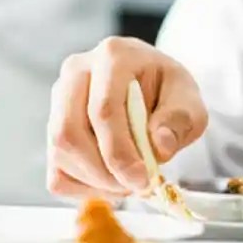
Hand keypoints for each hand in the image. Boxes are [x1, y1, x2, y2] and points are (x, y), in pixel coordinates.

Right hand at [47, 37, 207, 199]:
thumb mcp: (190, 101)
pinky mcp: (52, 126)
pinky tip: (111, 181)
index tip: (142, 179)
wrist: (152, 86)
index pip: (103, 110)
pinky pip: (56, 171)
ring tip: (128, 181)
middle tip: (136, 185)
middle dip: (103, 171)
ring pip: (59, 152)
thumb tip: (160, 147)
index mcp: (113, 56)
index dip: (119, 152)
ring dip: (95, 180)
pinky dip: (83, 187)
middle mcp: (77, 70)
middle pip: (69, 133)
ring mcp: (59, 98)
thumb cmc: (168, 91)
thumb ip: (180, 120)